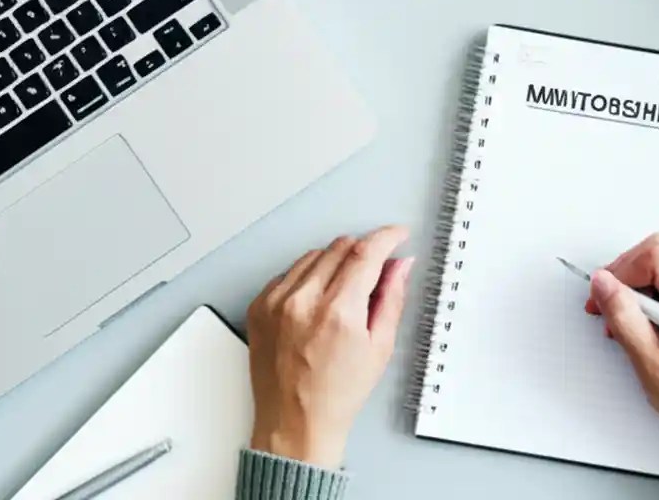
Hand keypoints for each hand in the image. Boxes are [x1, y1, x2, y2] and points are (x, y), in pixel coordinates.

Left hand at [247, 225, 413, 467]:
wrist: (294, 423)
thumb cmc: (337, 395)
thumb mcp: (380, 348)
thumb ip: (392, 298)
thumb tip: (400, 265)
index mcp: (338, 313)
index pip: (366, 252)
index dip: (386, 237)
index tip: (396, 235)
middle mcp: (302, 302)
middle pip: (339, 247)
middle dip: (362, 251)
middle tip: (374, 270)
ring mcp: (275, 303)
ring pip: (313, 255)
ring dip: (334, 262)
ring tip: (342, 294)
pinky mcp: (258, 307)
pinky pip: (288, 273)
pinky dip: (307, 278)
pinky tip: (316, 303)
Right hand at [585, 233, 658, 489]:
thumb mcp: (653, 363)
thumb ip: (625, 317)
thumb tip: (602, 283)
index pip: (657, 255)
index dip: (621, 271)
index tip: (601, 297)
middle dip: (626, 275)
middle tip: (605, 307)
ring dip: (638, 286)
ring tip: (625, 323)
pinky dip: (654, 294)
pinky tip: (645, 324)